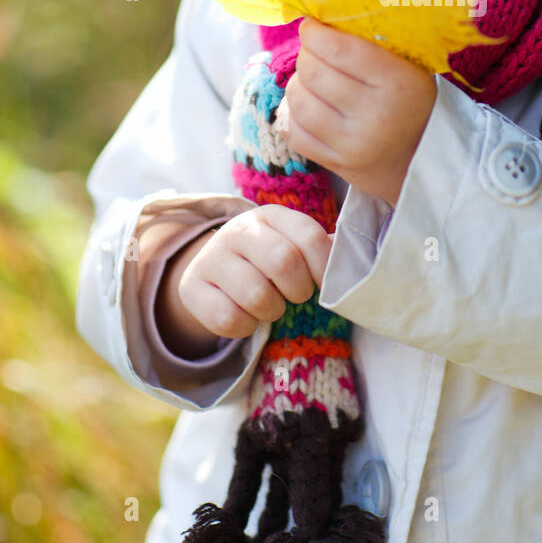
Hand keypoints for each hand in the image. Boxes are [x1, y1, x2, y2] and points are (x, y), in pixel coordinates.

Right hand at [176, 205, 333, 339]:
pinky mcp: (191, 287)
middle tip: (295, 295)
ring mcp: (211, 257)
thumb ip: (320, 249)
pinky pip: (230, 319)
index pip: (309, 236)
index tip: (324, 283)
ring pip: (257, 296)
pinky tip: (246, 316)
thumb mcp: (291, 244)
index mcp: (270, 215)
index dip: (325, 267)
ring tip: (270, 304)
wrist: (214, 272)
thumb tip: (348, 261)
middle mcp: (238, 230)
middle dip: (299, 289)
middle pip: (284, 262)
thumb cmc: (266, 261)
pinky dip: (246, 327)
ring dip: (273, 310)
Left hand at [274, 16, 436, 205]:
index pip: (340, 49)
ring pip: (299, 101)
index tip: (310, 26)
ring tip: (312, 79)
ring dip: (298, 84)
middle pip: (314, 74)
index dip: (315, 33)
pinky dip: (293, 114)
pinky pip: (294, 131)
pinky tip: (309, 106)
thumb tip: (322, 21)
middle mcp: (375, 116)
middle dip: (306, 56)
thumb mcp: (410, 68)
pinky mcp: (337, 164)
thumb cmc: (413, 102)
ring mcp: (353, 144)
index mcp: (399, 83)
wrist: (426, 159)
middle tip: (313, 52)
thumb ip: (373, 45)